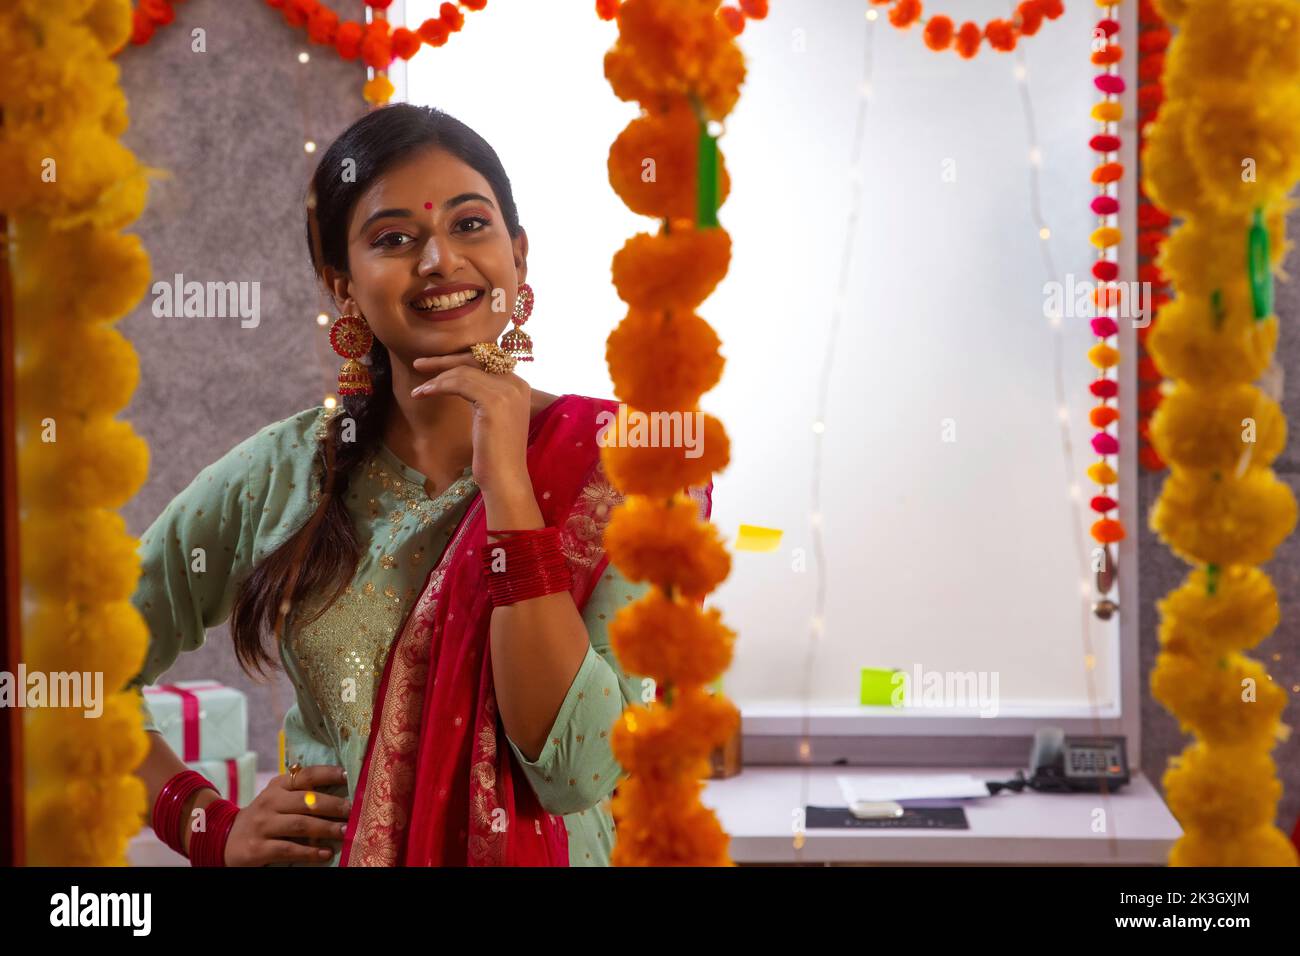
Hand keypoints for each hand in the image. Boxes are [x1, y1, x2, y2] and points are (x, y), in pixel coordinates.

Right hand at [221, 765, 350, 866]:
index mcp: (278, 786)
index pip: (305, 775)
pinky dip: (309, 852)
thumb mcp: (278, 798)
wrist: (226, 839)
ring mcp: (262, 825)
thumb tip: (341, 790)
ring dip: (326, 828)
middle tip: (353, 810)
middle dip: (333, 805)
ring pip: (300, 825)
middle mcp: (269, 802)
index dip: (327, 773)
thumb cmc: (264, 816)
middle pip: (306, 801)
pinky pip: (288, 849)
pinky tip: (326, 853)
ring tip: (345, 831)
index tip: (348, 775)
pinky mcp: (257, 848)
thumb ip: (302, 793)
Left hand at [410, 352, 533, 499]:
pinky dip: (438, 386)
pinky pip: (459, 383)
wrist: (505, 478)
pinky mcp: (493, 401)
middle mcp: (516, 384)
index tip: (434, 366)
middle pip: (474, 359)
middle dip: (444, 360)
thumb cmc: (494, 455)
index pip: (484, 361)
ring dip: (436, 378)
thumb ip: (483, 396)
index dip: (457, 360)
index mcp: (518, 386)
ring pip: (464, 371)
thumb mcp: (489, 418)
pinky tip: (424, 394)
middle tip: (419, 364)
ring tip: (418, 391)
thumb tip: (457, 381)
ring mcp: (506, 391)